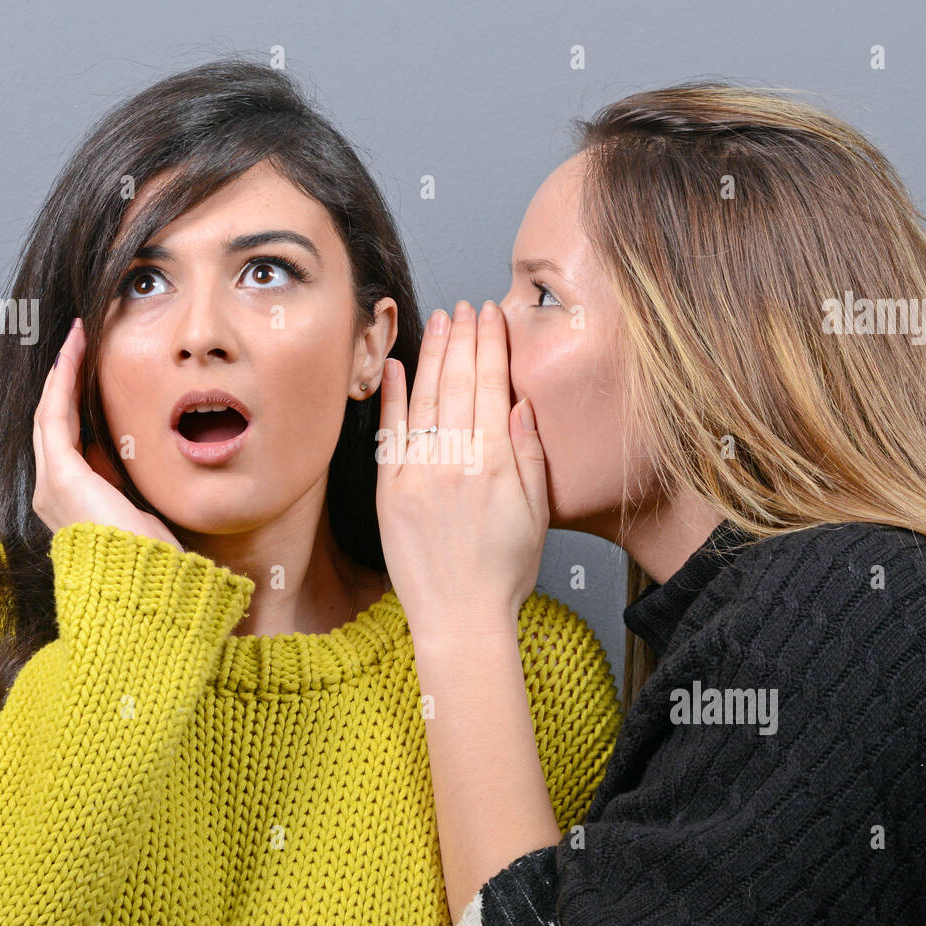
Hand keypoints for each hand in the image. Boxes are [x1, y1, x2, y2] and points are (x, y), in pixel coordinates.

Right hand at [31, 317, 183, 551]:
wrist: (142, 589)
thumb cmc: (150, 561)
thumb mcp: (141, 513)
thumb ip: (128, 486)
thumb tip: (132, 458)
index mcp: (72, 501)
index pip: (68, 440)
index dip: (74, 402)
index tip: (90, 370)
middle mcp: (53, 492)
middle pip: (52, 422)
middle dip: (64, 381)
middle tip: (79, 343)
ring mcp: (52, 484)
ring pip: (50, 413)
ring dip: (62, 373)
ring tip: (76, 338)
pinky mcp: (62, 476)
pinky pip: (55, 415)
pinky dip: (62, 381)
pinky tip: (72, 354)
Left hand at [375, 299, 548, 634]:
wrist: (460, 618)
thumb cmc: (503, 571)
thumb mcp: (536, 512)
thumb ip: (530, 454)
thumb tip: (520, 403)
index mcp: (496, 464)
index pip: (491, 386)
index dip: (490, 345)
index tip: (490, 317)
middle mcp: (456, 461)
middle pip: (458, 383)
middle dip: (463, 338)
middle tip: (465, 307)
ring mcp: (418, 474)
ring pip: (425, 399)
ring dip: (433, 355)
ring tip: (441, 322)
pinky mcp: (391, 491)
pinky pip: (389, 434)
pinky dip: (391, 397)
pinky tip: (394, 366)